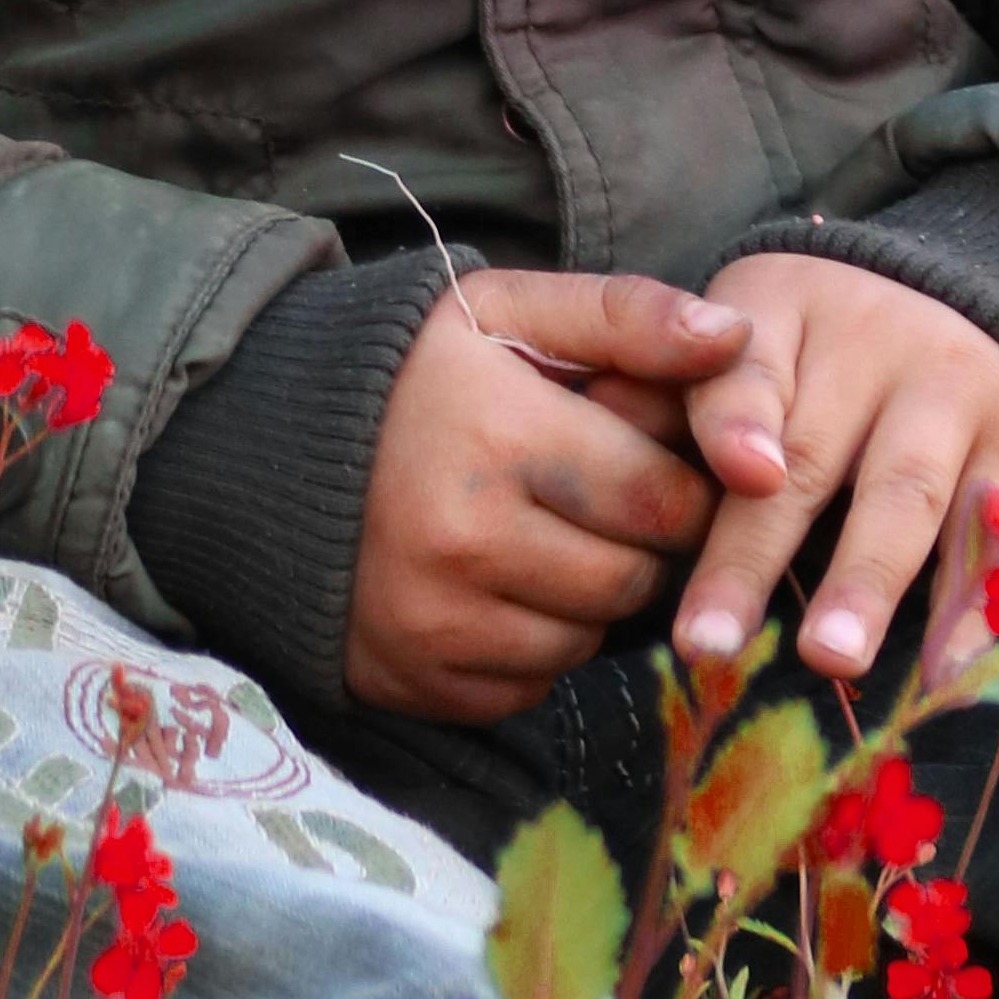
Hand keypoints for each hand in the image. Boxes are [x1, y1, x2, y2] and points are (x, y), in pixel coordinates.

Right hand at [342, 272, 748, 721]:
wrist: (265, 442)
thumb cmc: (413, 368)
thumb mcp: (510, 311)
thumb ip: (627, 315)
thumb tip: (734, 338)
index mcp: (500, 436)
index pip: (662, 499)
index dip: (683, 483)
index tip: (662, 462)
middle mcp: (466, 540)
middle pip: (632, 579)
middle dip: (643, 545)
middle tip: (612, 502)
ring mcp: (435, 622)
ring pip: (585, 641)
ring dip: (590, 597)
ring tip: (551, 536)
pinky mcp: (414, 681)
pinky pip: (526, 687)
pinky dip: (533, 646)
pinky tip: (502, 585)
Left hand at [668, 254, 998, 681]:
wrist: (954, 307)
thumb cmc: (809, 362)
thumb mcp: (743, 347)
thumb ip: (683, 405)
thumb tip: (598, 433)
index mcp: (783, 306)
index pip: (745, 367)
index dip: (737, 420)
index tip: (737, 472)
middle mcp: (874, 337)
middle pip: (811, 455)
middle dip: (756, 554)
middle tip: (707, 641)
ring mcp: (956, 387)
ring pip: (904, 492)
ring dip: (865, 581)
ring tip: (828, 660)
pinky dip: (975, 601)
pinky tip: (947, 667)